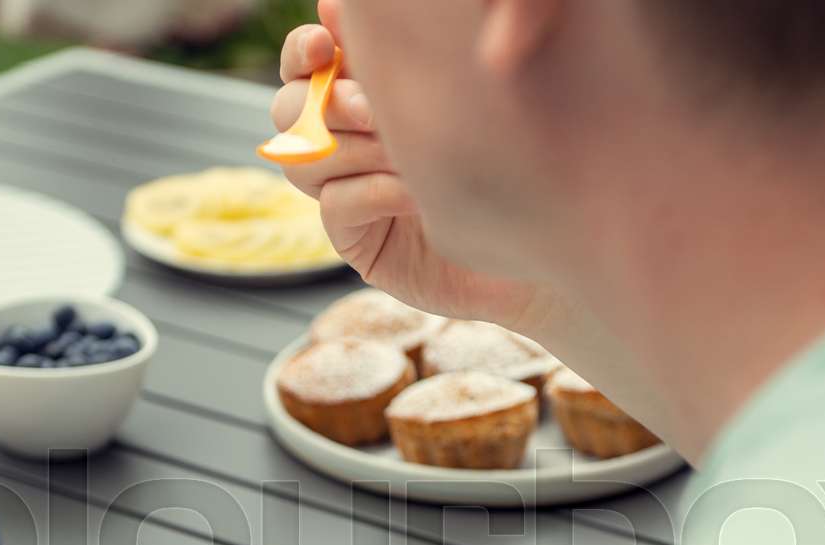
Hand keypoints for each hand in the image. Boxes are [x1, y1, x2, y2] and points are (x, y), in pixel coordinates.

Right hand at [272, 0, 555, 331]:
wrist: (536, 236)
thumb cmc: (502, 154)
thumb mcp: (456, 92)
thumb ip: (400, 54)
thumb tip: (331, 1)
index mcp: (356, 92)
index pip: (301, 65)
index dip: (301, 53)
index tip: (324, 48)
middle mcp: (341, 139)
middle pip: (288, 110)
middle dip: (328, 105)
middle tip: (374, 112)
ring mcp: (343, 191)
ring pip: (305, 159)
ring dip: (356, 152)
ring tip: (410, 157)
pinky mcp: (356, 241)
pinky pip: (335, 208)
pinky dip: (374, 194)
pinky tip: (417, 194)